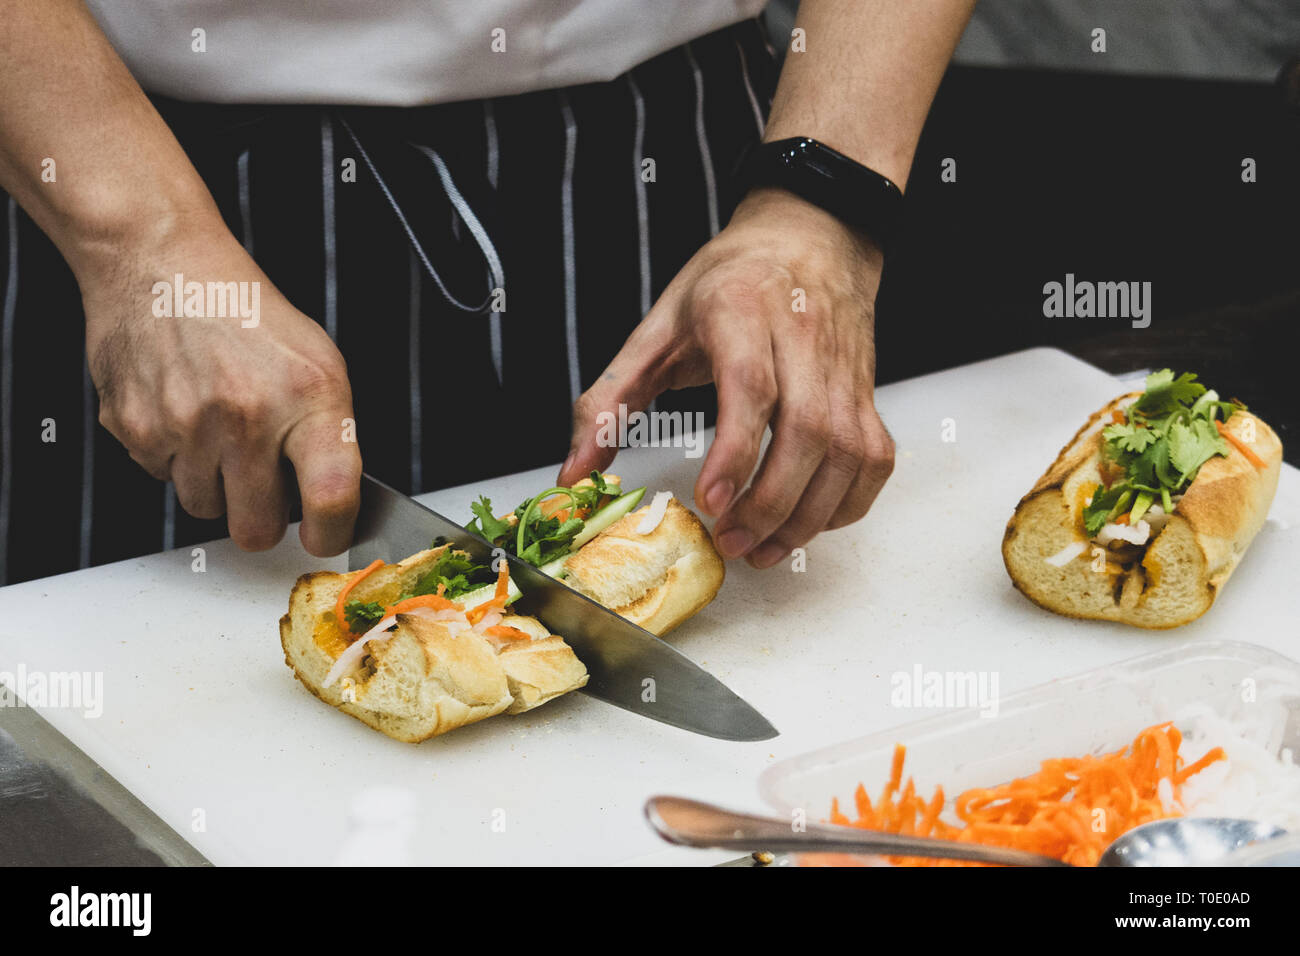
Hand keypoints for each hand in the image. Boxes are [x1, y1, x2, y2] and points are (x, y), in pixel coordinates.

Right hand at [81, 219, 361, 555]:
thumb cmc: (246, 313)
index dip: (331, 533)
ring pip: (205, 508)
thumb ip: (329, 434)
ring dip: (215, 484)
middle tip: (262, 483)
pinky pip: (163, 479)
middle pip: (255, 528)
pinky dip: (175, 458)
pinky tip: (184, 411)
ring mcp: (186, 425)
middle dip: (261, 518)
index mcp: (307, 397)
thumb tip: (334, 504)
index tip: (325, 537)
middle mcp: (247, 415)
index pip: (331, 496)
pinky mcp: (136, 428)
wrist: (163, 263)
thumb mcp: (319, 362)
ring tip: (219, 427)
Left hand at [559, 187, 894, 567]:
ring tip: (763, 548)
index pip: (751, 387)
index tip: (709, 502)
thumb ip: (609, 400)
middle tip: (731, 541)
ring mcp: (843, 368)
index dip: (735, 451)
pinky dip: (846, 504)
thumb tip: (575, 470)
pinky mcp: (867, 392)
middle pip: (807, 431)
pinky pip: (872, 458)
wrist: (808, 236)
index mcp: (741, 312)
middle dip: (770, 502)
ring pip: (846, 453)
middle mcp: (802, 338)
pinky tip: (807, 522)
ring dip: (807, 515)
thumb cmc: (729, 283)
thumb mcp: (657, 328)